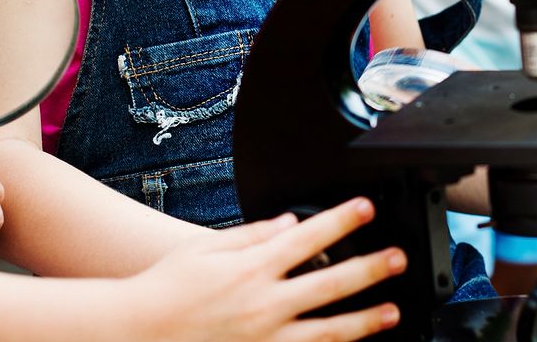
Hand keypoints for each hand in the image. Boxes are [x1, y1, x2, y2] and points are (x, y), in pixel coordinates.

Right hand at [127, 197, 405, 341]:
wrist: (137, 333)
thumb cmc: (167, 287)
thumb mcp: (207, 248)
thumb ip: (253, 234)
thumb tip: (289, 223)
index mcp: (253, 268)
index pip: (309, 238)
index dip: (342, 219)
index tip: (367, 207)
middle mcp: (265, 304)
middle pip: (331, 284)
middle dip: (370, 269)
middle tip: (399, 258)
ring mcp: (265, 339)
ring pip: (328, 332)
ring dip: (364, 321)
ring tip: (393, 313)